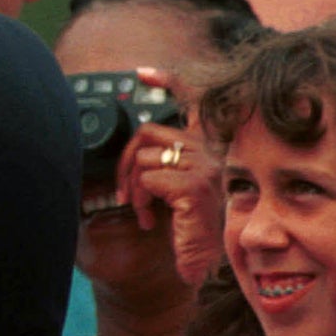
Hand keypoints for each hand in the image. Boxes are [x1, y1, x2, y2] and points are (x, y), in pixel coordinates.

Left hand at [115, 67, 222, 285]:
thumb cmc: (194, 227)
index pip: (193, 100)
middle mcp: (211, 151)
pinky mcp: (193, 185)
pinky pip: (148, 179)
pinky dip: (142, 199)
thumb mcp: (176, 190)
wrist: (208, 262)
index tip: (143, 73)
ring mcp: (204, 166)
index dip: (168, 80)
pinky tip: (150, 219)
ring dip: (134, 188)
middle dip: (125, 162)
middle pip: (147, 133)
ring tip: (143, 210)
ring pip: (144, 158)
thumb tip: (132, 156)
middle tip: (124, 192)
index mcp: (207, 146)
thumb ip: (163, 166)